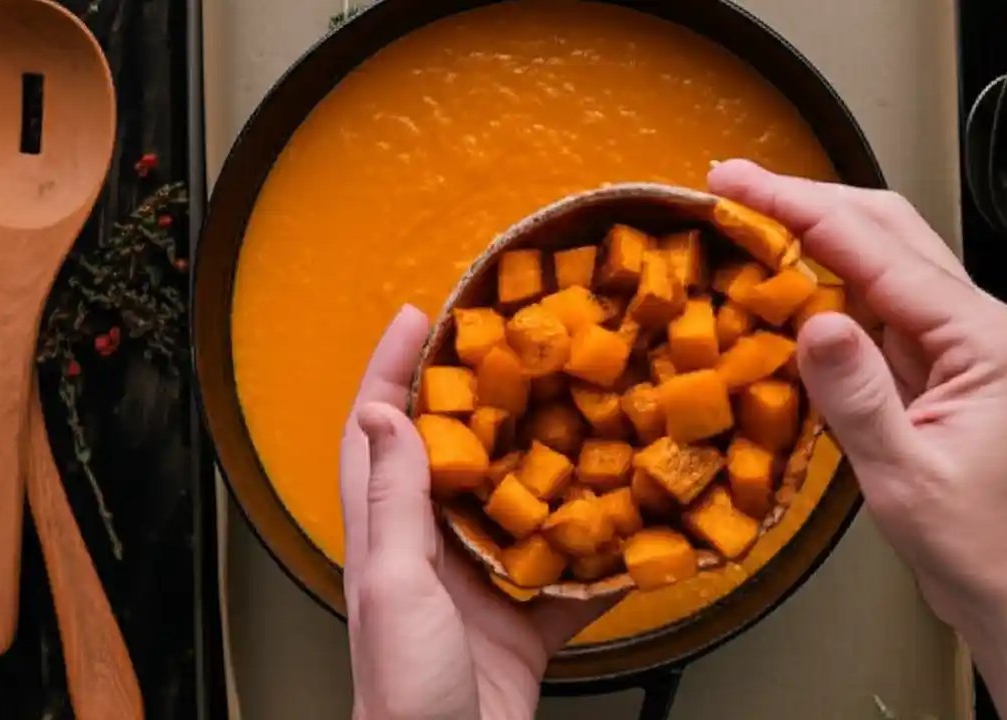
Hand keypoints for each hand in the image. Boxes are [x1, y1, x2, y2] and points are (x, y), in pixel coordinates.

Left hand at [339, 306, 609, 719]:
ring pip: (516, 503)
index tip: (419, 316)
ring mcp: (478, 585)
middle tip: (522, 347)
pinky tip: (630, 521)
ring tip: (583, 409)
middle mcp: (428, 550)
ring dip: (547, 458)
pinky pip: (565, 571)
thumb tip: (381, 412)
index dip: (391, 370)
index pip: (376, 431)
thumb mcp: (394, 586)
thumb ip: (394, 503)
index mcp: (385, 535)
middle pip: (453, 453)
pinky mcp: (523, 623)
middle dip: (482, 396)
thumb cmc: (405, 691)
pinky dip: (595, 546)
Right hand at [708, 160, 1006, 718]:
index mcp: (976, 337)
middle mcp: (970, 323)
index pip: (877, 250)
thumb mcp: (906, 479)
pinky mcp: (932, 366)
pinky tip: (788, 277)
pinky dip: (827, 280)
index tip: (739, 183)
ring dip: (816, 230)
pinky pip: (875, 304)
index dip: (801, 208)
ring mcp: (953, 342)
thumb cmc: (978, 544)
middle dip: (807, 198)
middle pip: (886, 229)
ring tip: (750, 214)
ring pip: (881, 258)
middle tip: (732, 183)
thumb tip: (813, 322)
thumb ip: (859, 397)